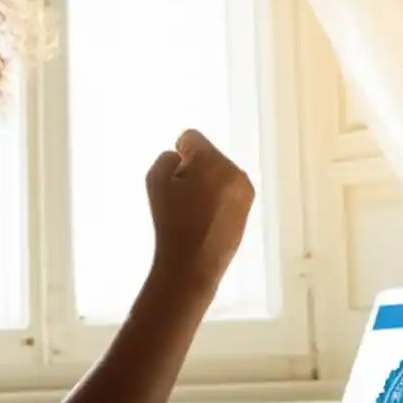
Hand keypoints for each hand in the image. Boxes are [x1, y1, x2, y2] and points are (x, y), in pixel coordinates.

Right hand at [145, 129, 254, 290]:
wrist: (192, 265)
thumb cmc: (170, 223)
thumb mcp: (155, 181)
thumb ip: (168, 158)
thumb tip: (184, 158)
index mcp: (212, 161)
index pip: (191, 137)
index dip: (177, 153)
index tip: (174, 178)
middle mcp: (234, 170)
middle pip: (207, 155)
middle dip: (194, 168)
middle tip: (182, 197)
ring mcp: (244, 189)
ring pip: (218, 172)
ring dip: (206, 182)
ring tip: (194, 210)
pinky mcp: (247, 206)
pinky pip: (227, 189)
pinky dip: (216, 197)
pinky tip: (206, 218)